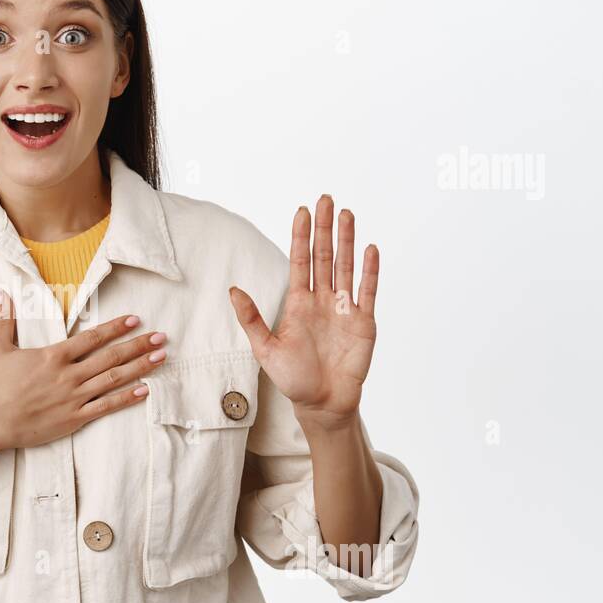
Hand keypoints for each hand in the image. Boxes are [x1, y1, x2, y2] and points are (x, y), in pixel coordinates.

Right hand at [0, 290, 168, 450]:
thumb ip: (4, 320)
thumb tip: (1, 292)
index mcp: (53, 356)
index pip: (91, 338)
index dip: (115, 327)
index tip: (134, 319)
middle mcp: (68, 375)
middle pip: (110, 356)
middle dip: (138, 345)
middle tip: (160, 337)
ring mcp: (74, 397)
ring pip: (113, 379)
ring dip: (139, 367)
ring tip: (160, 358)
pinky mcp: (74, 418)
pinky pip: (106, 406)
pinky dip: (127, 398)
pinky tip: (145, 390)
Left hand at [229, 194, 378, 431]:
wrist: (322, 403)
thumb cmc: (293, 379)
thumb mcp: (265, 350)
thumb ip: (251, 319)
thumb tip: (233, 290)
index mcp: (299, 303)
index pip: (299, 262)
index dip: (300, 236)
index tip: (302, 211)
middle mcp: (323, 300)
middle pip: (324, 256)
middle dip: (325, 228)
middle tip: (326, 199)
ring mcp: (345, 309)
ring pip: (346, 267)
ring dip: (347, 241)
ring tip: (346, 214)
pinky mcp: (364, 322)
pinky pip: (368, 291)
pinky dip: (369, 271)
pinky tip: (369, 249)